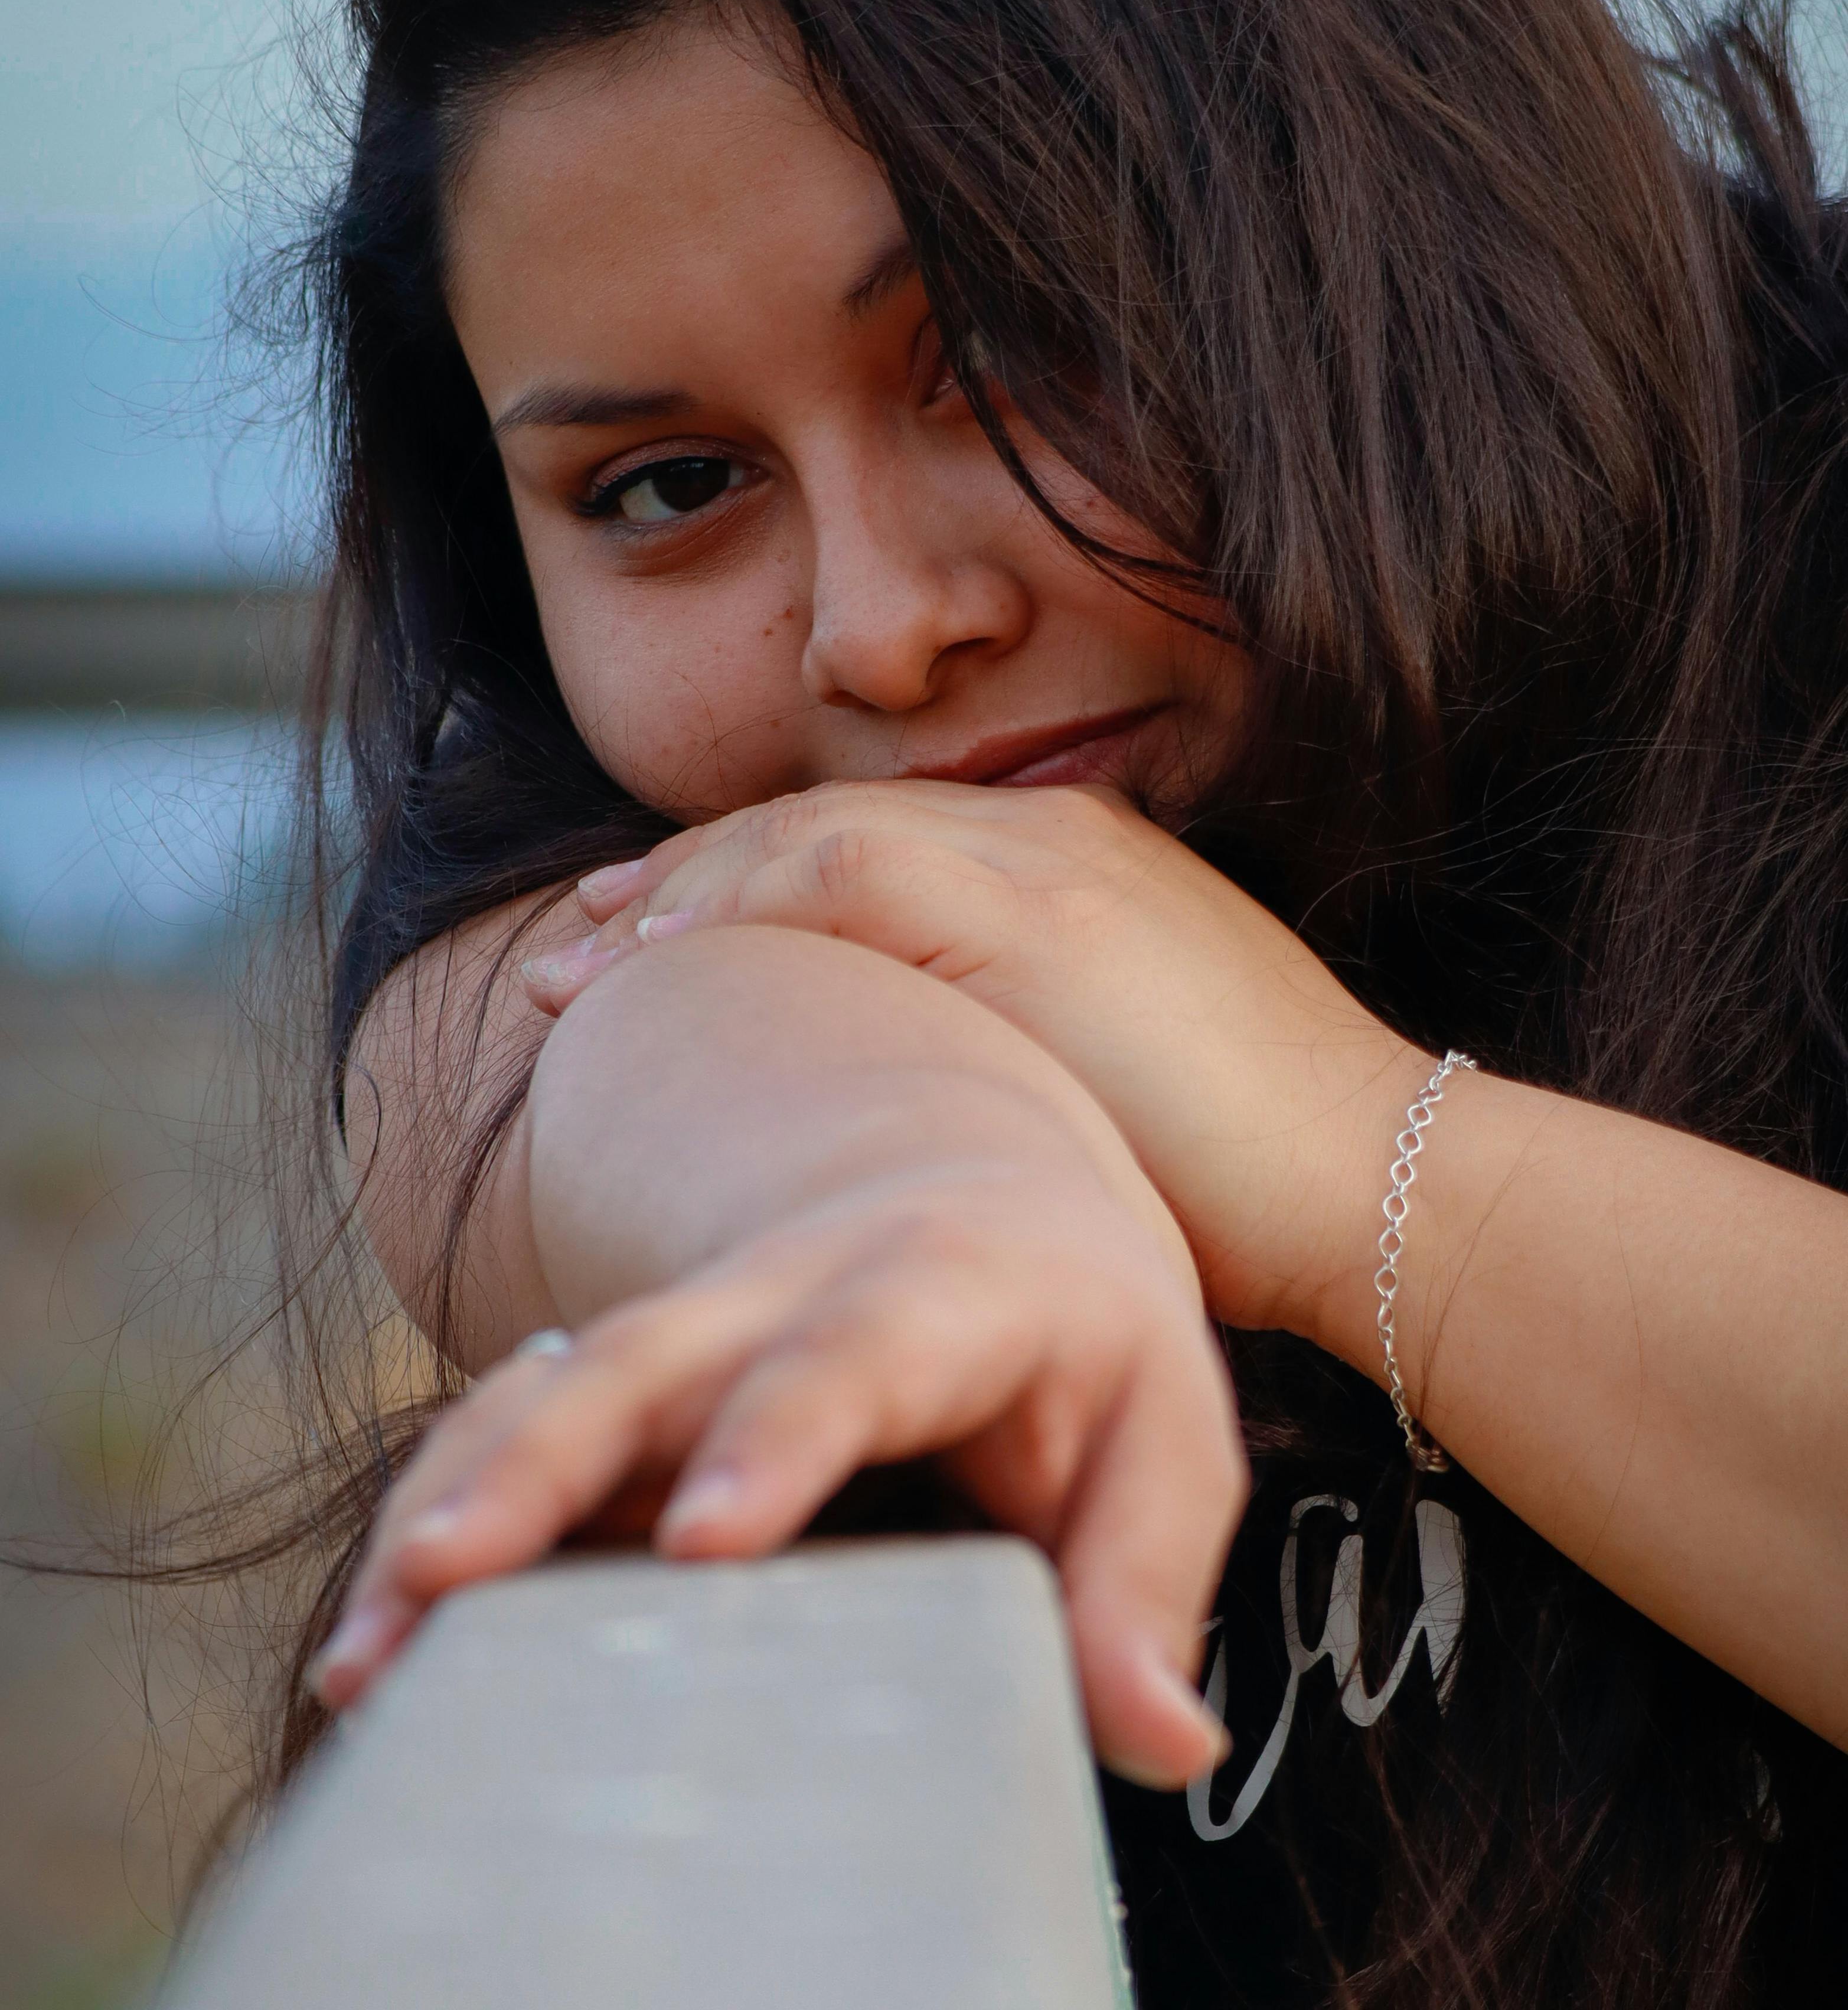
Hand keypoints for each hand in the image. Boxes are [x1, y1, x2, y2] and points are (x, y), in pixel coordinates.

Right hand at [313, 1137, 1244, 1787]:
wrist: (971, 1190)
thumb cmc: (1088, 1346)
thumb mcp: (1164, 1434)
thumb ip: (1148, 1583)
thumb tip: (1167, 1744)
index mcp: (938, 1285)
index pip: (848, 1357)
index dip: (771, 1438)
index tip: (703, 1541)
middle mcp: (781, 1289)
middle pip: (644, 1363)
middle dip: (538, 1466)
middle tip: (449, 1574)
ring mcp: (680, 1331)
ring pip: (543, 1400)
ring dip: (451, 1511)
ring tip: (372, 1651)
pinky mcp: (614, 1388)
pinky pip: (503, 1443)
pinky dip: (435, 1533)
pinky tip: (375, 1659)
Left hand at [522, 781, 1415, 1348]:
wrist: (1383, 1185)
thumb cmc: (1253, 1183)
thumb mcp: (1108, 1091)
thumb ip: (1008, 1058)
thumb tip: (901, 1111)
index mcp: (1070, 865)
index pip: (862, 845)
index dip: (736, 886)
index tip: (640, 939)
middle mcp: (1052, 838)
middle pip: (819, 824)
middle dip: (682, 883)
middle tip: (574, 945)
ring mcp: (1051, 864)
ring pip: (815, 835)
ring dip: (684, 899)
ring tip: (579, 970)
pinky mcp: (1047, 919)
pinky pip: (846, 873)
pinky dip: (741, 909)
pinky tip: (662, 966)